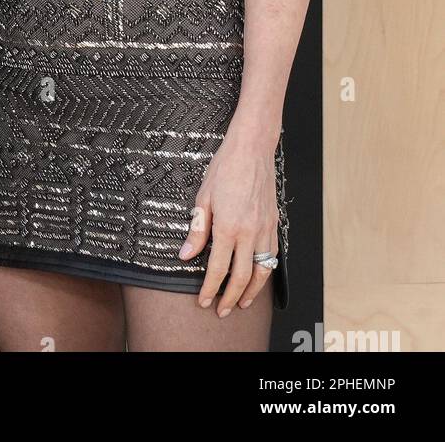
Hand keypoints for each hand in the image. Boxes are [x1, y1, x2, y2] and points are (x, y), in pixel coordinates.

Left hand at [178, 134, 279, 314]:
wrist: (252, 150)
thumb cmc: (226, 168)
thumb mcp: (203, 197)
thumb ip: (197, 230)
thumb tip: (186, 254)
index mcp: (229, 227)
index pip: (218, 268)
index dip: (210, 289)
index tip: (204, 301)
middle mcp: (250, 232)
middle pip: (242, 277)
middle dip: (231, 298)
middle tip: (223, 310)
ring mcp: (265, 230)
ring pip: (262, 271)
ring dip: (252, 291)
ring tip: (243, 303)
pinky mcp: (274, 224)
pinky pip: (273, 256)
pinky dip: (266, 272)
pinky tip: (258, 277)